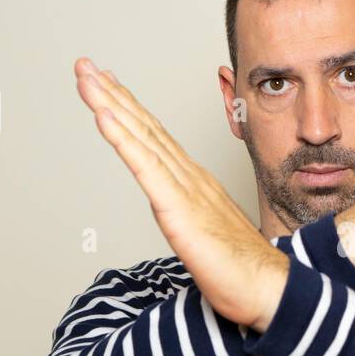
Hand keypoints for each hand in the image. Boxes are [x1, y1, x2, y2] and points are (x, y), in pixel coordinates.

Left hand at [73, 57, 288, 332]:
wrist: (269, 289)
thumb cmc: (244, 271)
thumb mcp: (209, 238)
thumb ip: (193, 220)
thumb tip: (183, 219)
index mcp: (195, 184)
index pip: (156, 139)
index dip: (130, 110)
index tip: (108, 86)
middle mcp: (189, 177)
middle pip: (145, 127)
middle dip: (112, 94)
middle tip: (85, 66)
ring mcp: (184, 189)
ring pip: (140, 137)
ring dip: (110, 103)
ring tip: (86, 77)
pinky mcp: (177, 208)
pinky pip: (144, 166)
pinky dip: (122, 138)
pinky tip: (103, 115)